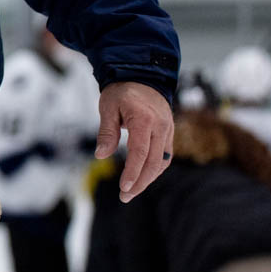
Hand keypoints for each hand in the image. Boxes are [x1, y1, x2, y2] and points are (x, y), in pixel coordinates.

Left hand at [96, 81, 173, 202]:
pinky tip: (143, 177)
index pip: (140, 153)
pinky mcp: (169, 132)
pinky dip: (155, 169)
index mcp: (144, 119)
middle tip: (125, 197)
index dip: (132, 173)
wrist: (142, 75)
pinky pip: (165, 156)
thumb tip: (101, 155)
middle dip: (140, 183)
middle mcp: (160, 127)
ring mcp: (168, 130)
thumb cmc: (122, 91)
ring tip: (132, 191)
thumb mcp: (107, 107)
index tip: (123, 188)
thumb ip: (106, 131)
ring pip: (161, 162)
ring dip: (148, 179)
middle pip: (153, 163)